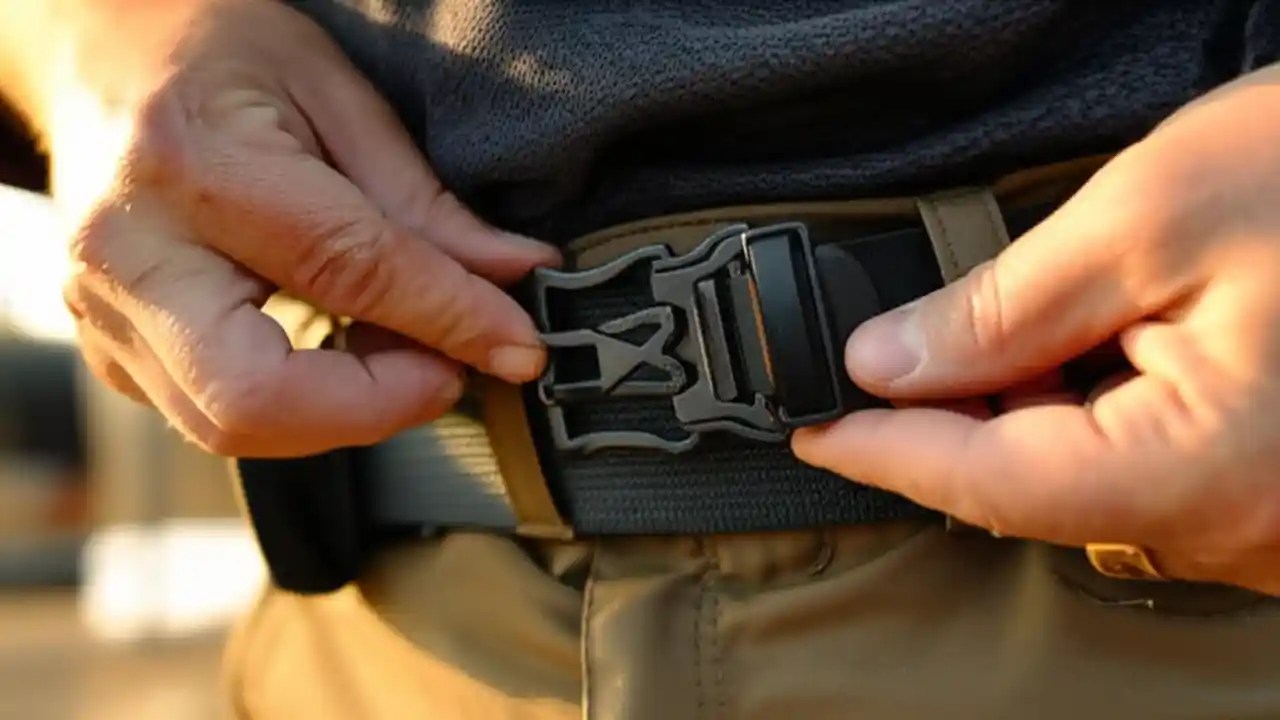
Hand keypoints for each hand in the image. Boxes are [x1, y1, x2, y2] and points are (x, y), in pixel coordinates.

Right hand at [41, 0, 556, 456]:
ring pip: (232, 426)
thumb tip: (518, 278)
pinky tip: (341, 348)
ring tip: (399, 346)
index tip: (519, 347)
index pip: (345, 270)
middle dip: (376, 406)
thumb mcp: (337, 96)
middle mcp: (127, 254)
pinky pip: (216, 415)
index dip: (451, 320)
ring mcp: (105, 314)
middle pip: (253, 399)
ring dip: (346, 409)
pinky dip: (303, 403)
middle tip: (446, 368)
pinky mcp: (112, 351)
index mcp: (191, 162)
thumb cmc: (220, 55)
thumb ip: (426, 205)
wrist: (102, 59)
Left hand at [794, 64, 1279, 595]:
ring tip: (1001, 332)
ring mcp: (1267, 523)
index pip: (982, 483)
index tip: (808, 426)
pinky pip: (1150, 474)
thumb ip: (1003, 309)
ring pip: (1086, 484)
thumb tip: (888, 363)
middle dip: (947, 423)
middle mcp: (1239, 528)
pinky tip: (1085, 351)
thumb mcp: (1152, 218)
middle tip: (886, 352)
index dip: (880, 451)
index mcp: (1198, 472)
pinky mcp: (1276, 493)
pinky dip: (1090, 417)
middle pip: (1030, 491)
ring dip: (1020, 415)